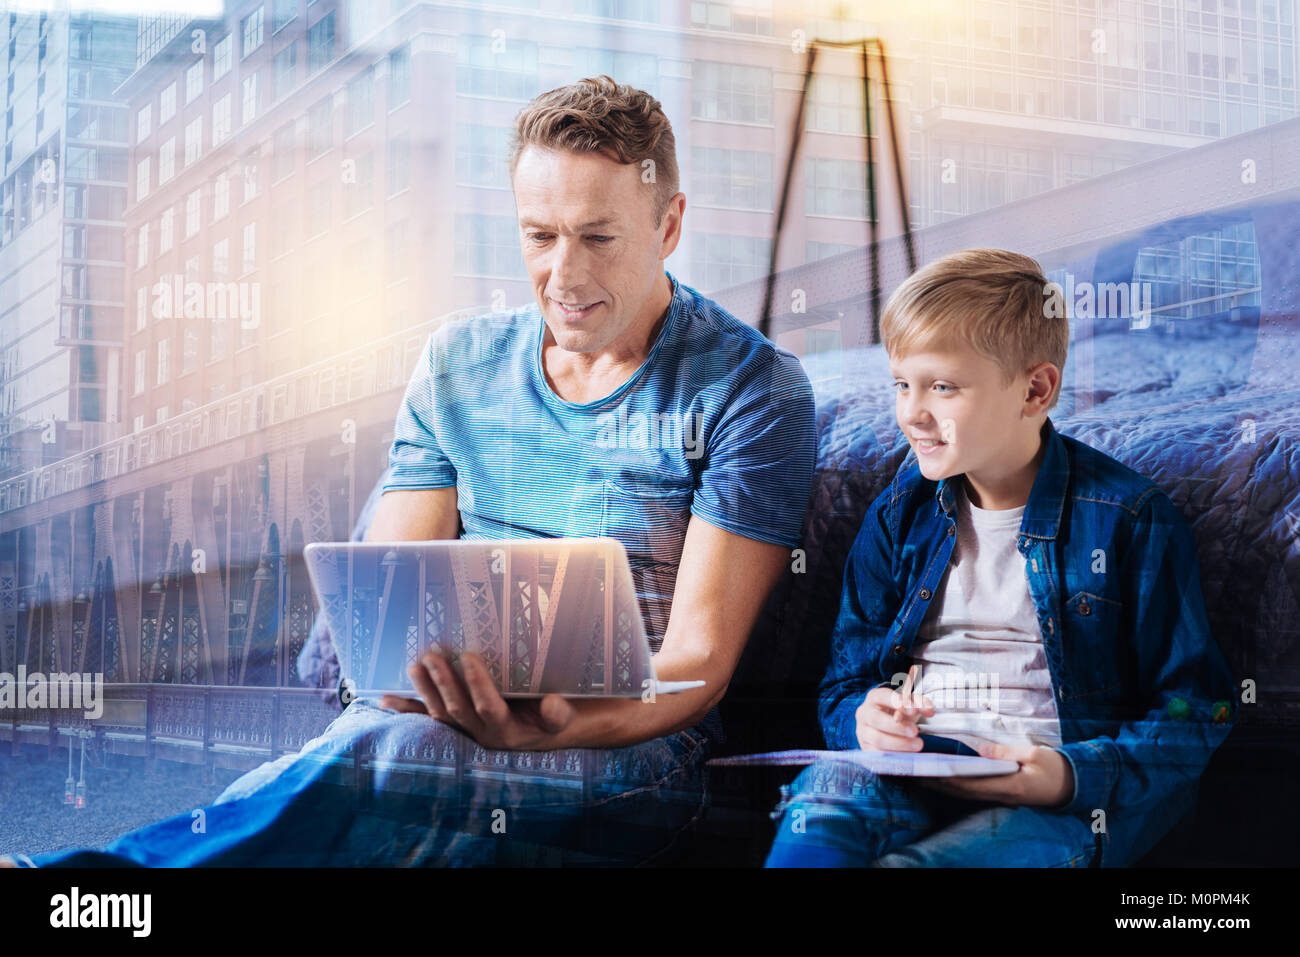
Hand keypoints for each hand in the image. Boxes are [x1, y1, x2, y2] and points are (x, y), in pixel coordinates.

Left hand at [380, 649, 576, 750]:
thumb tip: (552, 705)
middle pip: (457, 710)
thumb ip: (558, 714)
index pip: (489, 708)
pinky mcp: (459, 725)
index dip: (478, 684)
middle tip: (431, 656)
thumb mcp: (565, 717)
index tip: (468, 657)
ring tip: (414, 667)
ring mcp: (468, 731)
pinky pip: (431, 719)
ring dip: (424, 692)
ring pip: (441, 715)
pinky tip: (386, 700)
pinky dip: (409, 709)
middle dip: (443, 683)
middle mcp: (483, 735)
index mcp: (508, 731)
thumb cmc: (560, 720)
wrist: (554, 735)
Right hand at [855, 684, 935, 750]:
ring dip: (899, 743)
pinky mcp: (867, 748)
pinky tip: (908, 754)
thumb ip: (920, 704)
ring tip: (917, 744)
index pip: (881, 696)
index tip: (912, 709)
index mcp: (874, 698)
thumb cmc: (897, 712)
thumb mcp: (908, 704)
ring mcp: (864, 732)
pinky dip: (895, 755)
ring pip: (878, 739)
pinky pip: (879, 754)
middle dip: (897, 726)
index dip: (895, 702)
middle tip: (915, 730)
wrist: (886, 727)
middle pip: (876, 719)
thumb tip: (929, 710)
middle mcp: (865, 714)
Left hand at [916, 741, 1074, 806]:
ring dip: (945, 786)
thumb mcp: (1033, 754)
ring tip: (923, 776)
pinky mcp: (1003, 794)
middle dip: (939, 784)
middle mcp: (1002, 794)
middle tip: (916, 774)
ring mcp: (1002, 796)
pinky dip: (958, 785)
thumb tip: (980, 750)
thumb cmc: (1054, 767)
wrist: (1073, 784)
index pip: (972, 784)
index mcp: (1010, 785)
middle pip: (964, 791)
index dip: (949, 778)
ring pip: (967, 794)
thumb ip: (1005, 752)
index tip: (930, 771)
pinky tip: (945, 778)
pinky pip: (975, 792)